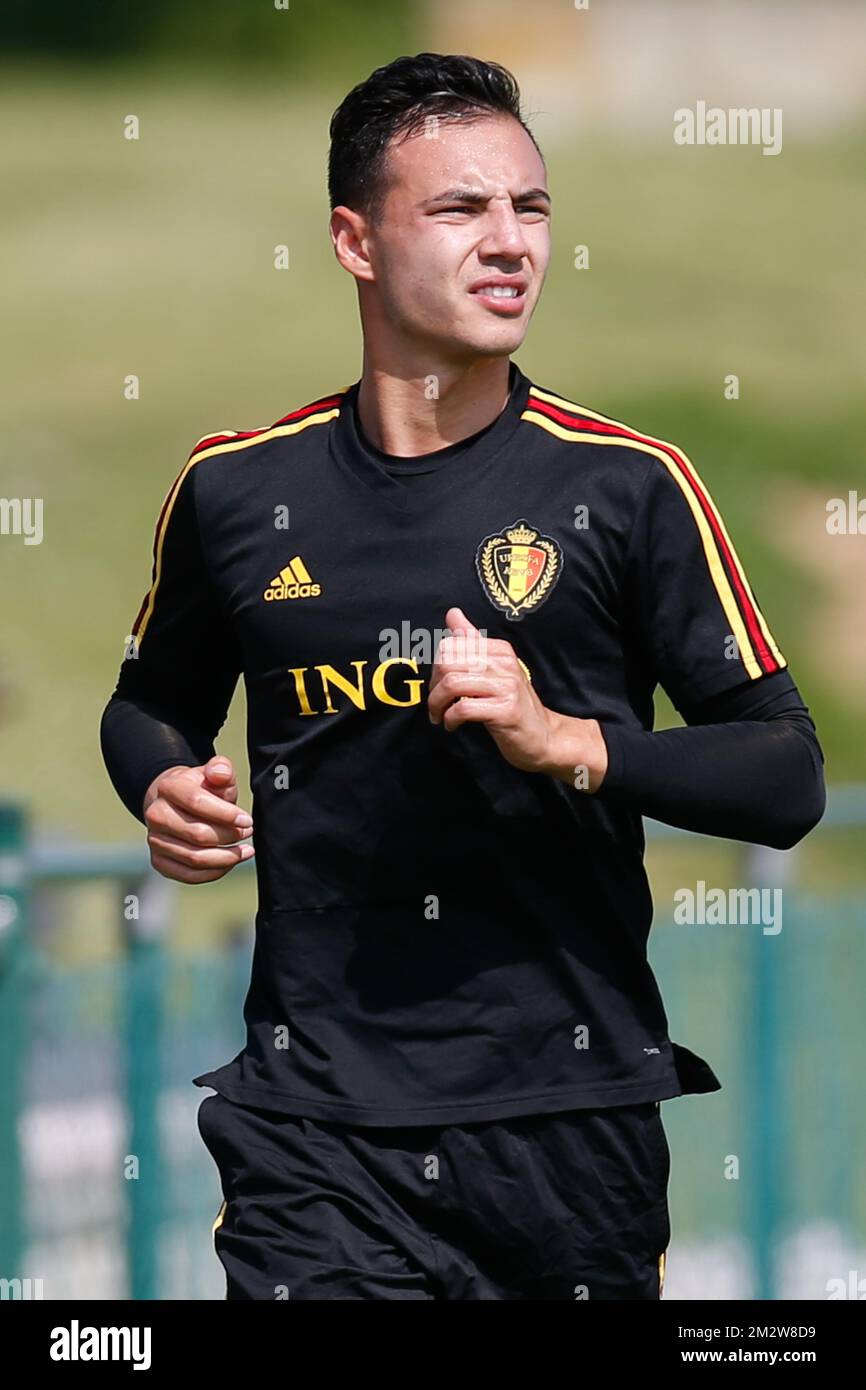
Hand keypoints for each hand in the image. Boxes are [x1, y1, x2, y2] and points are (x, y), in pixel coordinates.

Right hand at [143, 756, 254, 882]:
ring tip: (245, 850)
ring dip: (226, 858)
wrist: (177, 803)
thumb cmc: (202, 789)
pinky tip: (230, 863)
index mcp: (168, 787)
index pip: (197, 802)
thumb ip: (221, 769)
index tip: (247, 820)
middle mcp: (156, 814)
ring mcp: (155, 840)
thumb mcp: (214, 773)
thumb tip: (220, 773)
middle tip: (248, 832)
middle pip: (198, 834)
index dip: (226, 814)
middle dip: (229, 836)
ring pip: (195, 858)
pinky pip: (188, 875)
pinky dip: (214, 872)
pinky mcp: (159, 861)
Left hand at [427, 607, 607, 789]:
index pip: (451, 645)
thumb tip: (453, 613)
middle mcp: (505, 663)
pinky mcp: (506, 710)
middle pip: (448, 662)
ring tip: (440, 716)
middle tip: (436, 703)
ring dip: (437, 704)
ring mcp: (507, 686)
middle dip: (433, 686)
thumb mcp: (494, 670)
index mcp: (500, 650)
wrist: (543, 737)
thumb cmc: (512, 705)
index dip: (437, 668)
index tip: (438, 686)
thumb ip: (472, 641)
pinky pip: (464, 708)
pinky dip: (450, 719)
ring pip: (452, 684)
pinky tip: (452, 725)